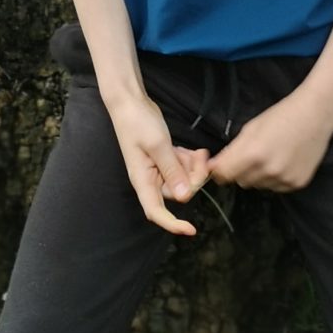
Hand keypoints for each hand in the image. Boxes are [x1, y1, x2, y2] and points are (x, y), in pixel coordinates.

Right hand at [107, 95, 214, 235]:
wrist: (130, 102)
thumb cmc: (138, 122)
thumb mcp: (158, 145)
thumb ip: (172, 170)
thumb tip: (184, 197)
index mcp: (143, 180)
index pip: (156, 212)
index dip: (172, 224)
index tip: (191, 230)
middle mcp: (150, 179)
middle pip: (178, 193)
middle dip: (193, 179)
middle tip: (201, 160)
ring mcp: (157, 170)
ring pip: (183, 180)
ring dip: (193, 168)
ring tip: (198, 153)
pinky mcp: (164, 160)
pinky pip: (182, 169)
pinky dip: (190, 161)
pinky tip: (193, 151)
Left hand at [203, 85, 332, 194]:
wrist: (316, 114)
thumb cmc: (281, 116)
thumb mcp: (250, 129)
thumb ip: (231, 151)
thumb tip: (212, 168)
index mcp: (252, 154)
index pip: (224, 176)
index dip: (221, 170)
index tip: (223, 164)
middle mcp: (268, 171)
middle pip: (241, 182)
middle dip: (241, 171)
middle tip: (254, 153)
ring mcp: (284, 179)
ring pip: (259, 186)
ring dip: (259, 175)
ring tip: (272, 155)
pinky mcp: (297, 183)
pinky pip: (276, 188)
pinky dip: (276, 178)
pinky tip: (284, 161)